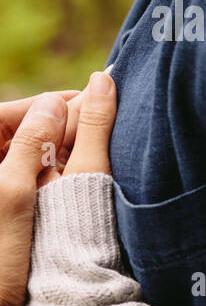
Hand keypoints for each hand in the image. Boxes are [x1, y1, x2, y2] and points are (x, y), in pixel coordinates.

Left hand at [0, 72, 116, 305]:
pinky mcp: (6, 207)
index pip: (6, 114)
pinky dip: (50, 168)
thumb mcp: (15, 194)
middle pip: (16, 130)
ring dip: (55, 144)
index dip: (46, 104)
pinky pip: (27, 174)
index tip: (87, 98)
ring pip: (25, 152)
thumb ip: (32, 144)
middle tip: (96, 115)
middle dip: (54, 122)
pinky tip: (76, 168)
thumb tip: (54, 102)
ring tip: (92, 138)